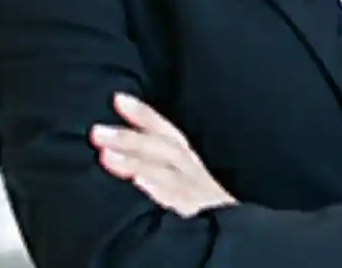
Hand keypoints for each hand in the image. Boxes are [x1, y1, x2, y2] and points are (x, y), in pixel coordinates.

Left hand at [90, 92, 237, 217]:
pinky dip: (161, 192)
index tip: (118, 99)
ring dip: (136, 162)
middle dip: (129, 138)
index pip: (167, 133)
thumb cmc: (207, 209)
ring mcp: (199, 195)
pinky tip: (141, 183)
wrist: (245, 241)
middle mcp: (195, 174)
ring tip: (106, 156)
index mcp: (191, 164)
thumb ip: (165, 165)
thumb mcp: (191, 183)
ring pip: (167, 173)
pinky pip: (180, 204)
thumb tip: (129, 151)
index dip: (144, 115)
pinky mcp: (202, 217)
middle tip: (96, 132)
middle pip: (162, 149)